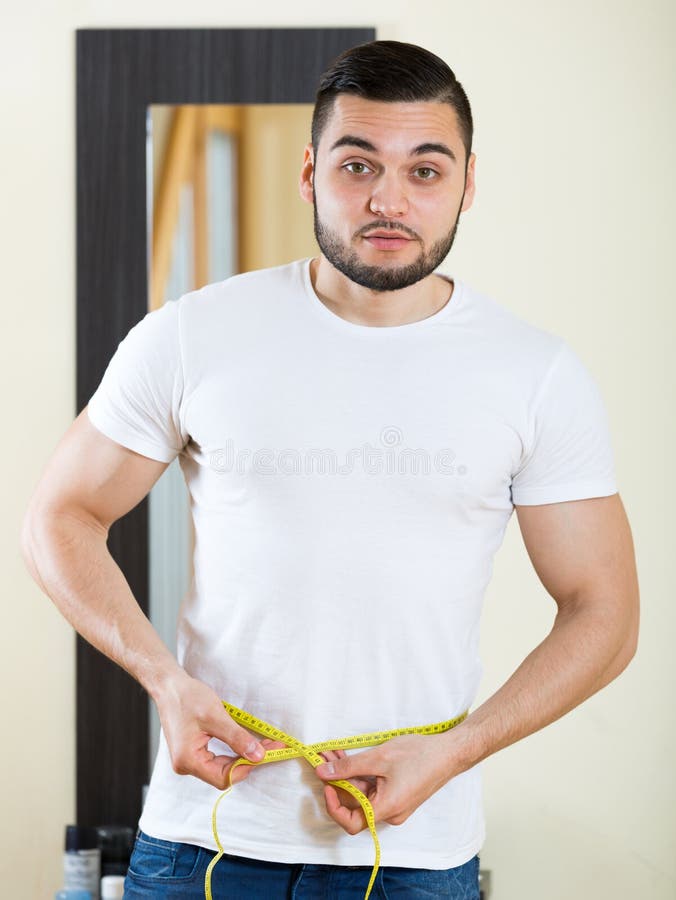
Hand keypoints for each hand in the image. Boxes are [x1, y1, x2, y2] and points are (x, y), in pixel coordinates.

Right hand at [153, 671, 285, 789]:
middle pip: (224, 773)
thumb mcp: (216, 716)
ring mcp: (188, 759)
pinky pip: (216, 757)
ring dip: (242, 755)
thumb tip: (257, 755)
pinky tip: (244, 741)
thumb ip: (237, 738)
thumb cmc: (187, 698)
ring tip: (262, 743)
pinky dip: (232, 750)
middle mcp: (186, 765)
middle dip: (248, 760)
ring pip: (221, 766)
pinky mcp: (192, 751)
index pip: (224, 777)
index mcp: (188, 760)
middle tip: (271, 746)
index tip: (267, 753)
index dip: (247, 767)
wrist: (169, 686)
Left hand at [314, 733, 455, 833]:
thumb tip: (323, 772)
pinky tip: (350, 759)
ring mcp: (394, 805)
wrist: (449, 753)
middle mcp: (390, 813)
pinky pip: (373, 790)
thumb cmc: (419, 755)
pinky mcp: (397, 795)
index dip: (334, 806)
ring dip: (347, 776)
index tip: (326, 783)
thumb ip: (349, 767)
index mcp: (387, 809)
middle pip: (355, 805)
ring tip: (334, 754)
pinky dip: (360, 776)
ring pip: (363, 795)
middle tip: (325, 758)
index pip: (351, 823)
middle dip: (337, 782)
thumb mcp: (379, 757)